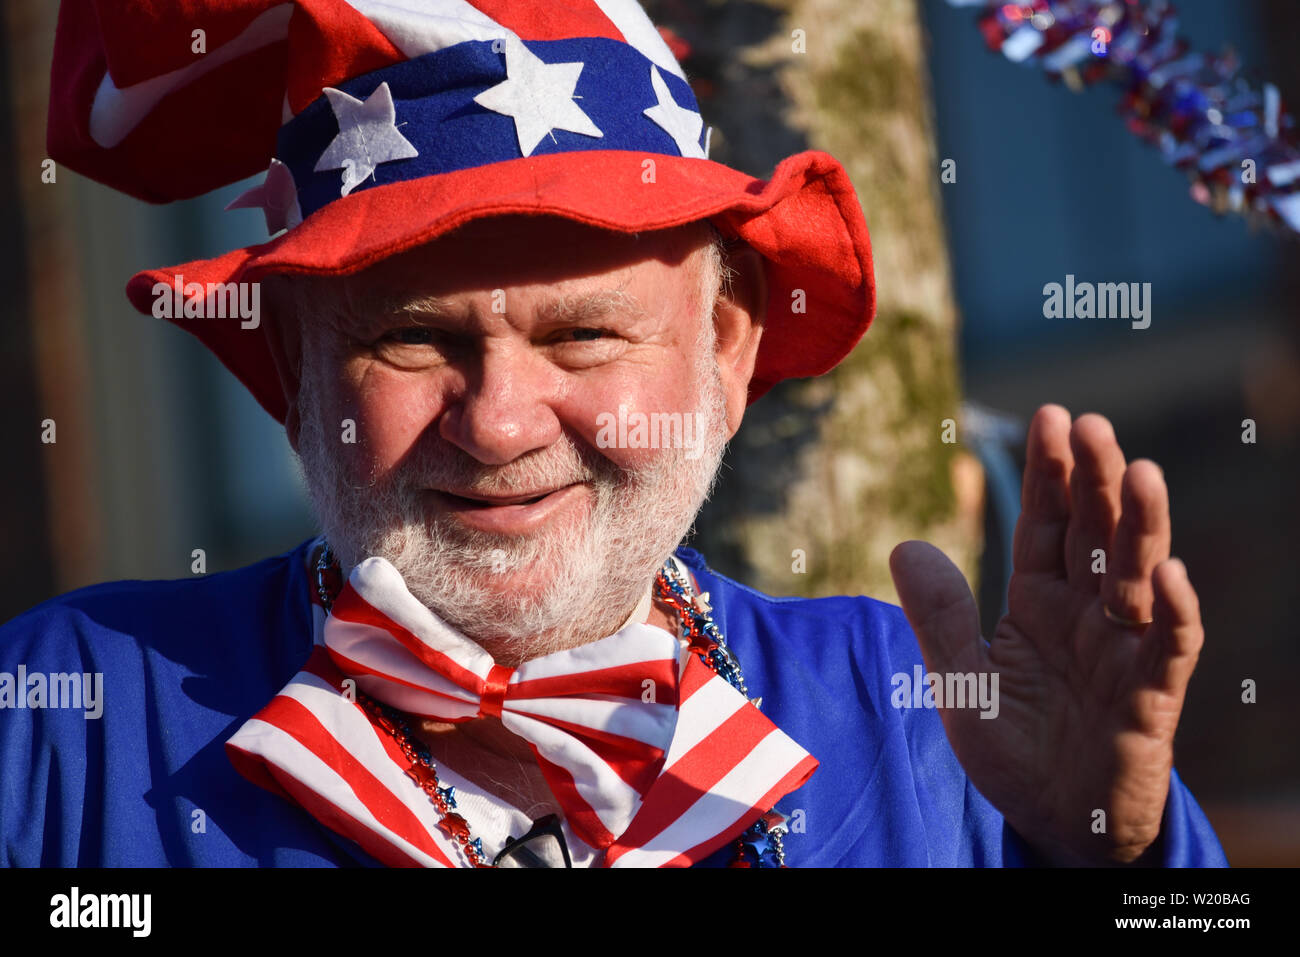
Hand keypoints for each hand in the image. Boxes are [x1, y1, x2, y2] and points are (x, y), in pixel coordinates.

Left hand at [888, 404, 1204, 864]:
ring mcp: (1122, 651)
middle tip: (1088, 423)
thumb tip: (902, 544)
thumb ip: (939, 618)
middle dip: (1094, 479)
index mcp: (1039, 602)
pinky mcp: (1150, 697)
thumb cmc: (1011, 747)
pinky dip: (1172, 612)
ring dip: (1141, 526)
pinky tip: (1167, 573)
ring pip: (1137, 577)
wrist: (1049, 821)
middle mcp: (1086, 614)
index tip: (1047, 416)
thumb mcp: (961, 682)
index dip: (1049, 474)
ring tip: (1140, 471)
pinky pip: (1168, 649)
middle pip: (1095, 535)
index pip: (1047, 525)